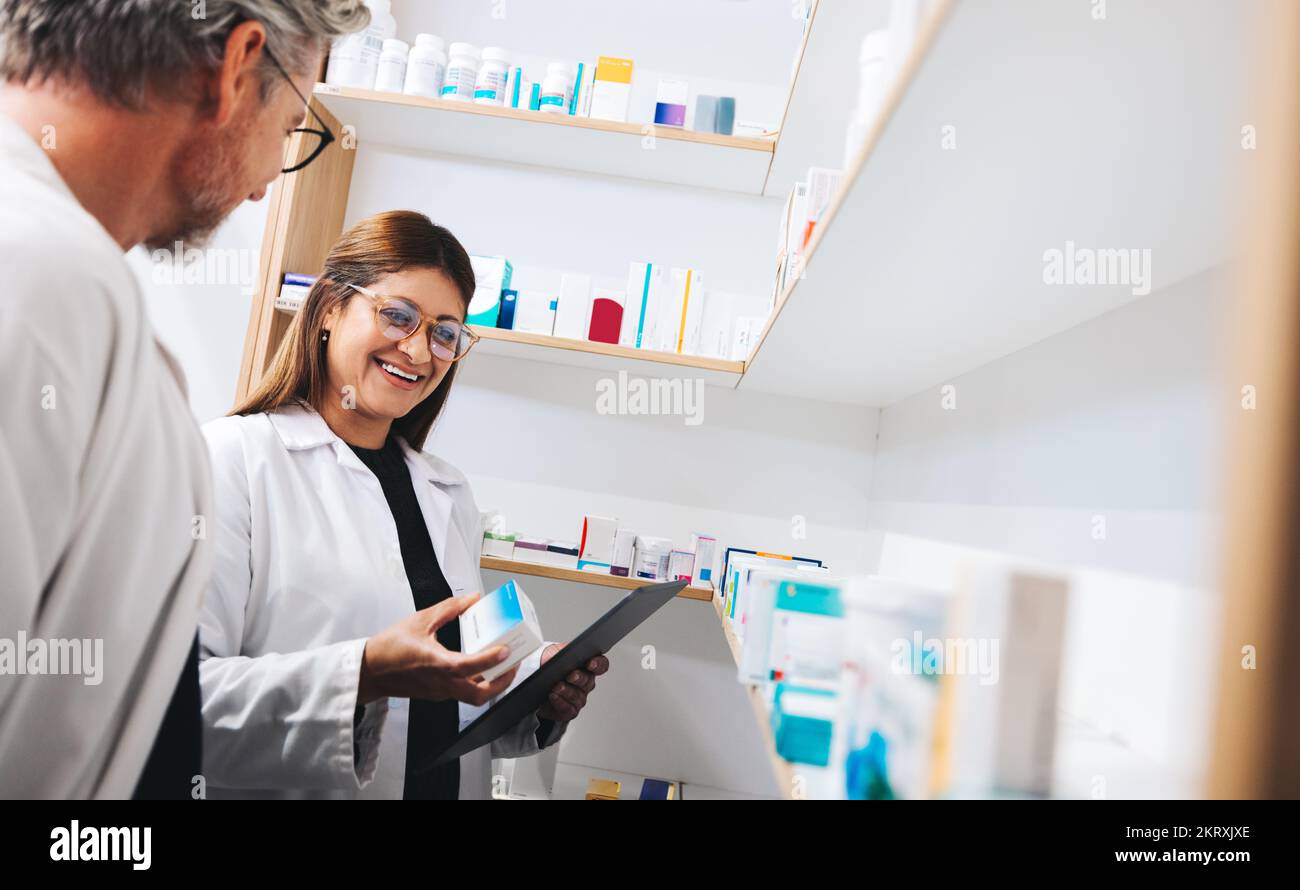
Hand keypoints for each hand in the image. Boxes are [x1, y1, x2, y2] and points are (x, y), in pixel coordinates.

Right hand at [358, 592, 518, 705]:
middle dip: (502, 682)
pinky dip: (478, 683)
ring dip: (492, 684)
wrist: (370, 671)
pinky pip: (464, 693)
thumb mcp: (420, 620)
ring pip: (473, 697)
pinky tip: (482, 667)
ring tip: (503, 666)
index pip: (469, 666)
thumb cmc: (390, 647)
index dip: (490, 660)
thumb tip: (472, 599)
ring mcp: (440, 691)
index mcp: (435, 664)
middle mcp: (441, 683)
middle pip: (479, 695)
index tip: (505, 650)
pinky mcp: (438, 693)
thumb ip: (449, 609)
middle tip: (513, 663)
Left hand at [536, 643, 608, 722]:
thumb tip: (564, 655)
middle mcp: (585, 683)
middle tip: (570, 675)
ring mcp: (579, 698)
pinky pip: (569, 708)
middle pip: (589, 681)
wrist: (532, 683)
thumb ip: (561, 651)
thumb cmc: (546, 666)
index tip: (591, 663)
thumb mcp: (552, 653)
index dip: (599, 664)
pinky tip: (553, 696)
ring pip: (578, 696)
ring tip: (557, 686)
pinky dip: (560, 702)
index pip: (601, 665)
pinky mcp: (569, 710)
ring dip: (567, 691)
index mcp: (586, 666)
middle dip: (580, 678)